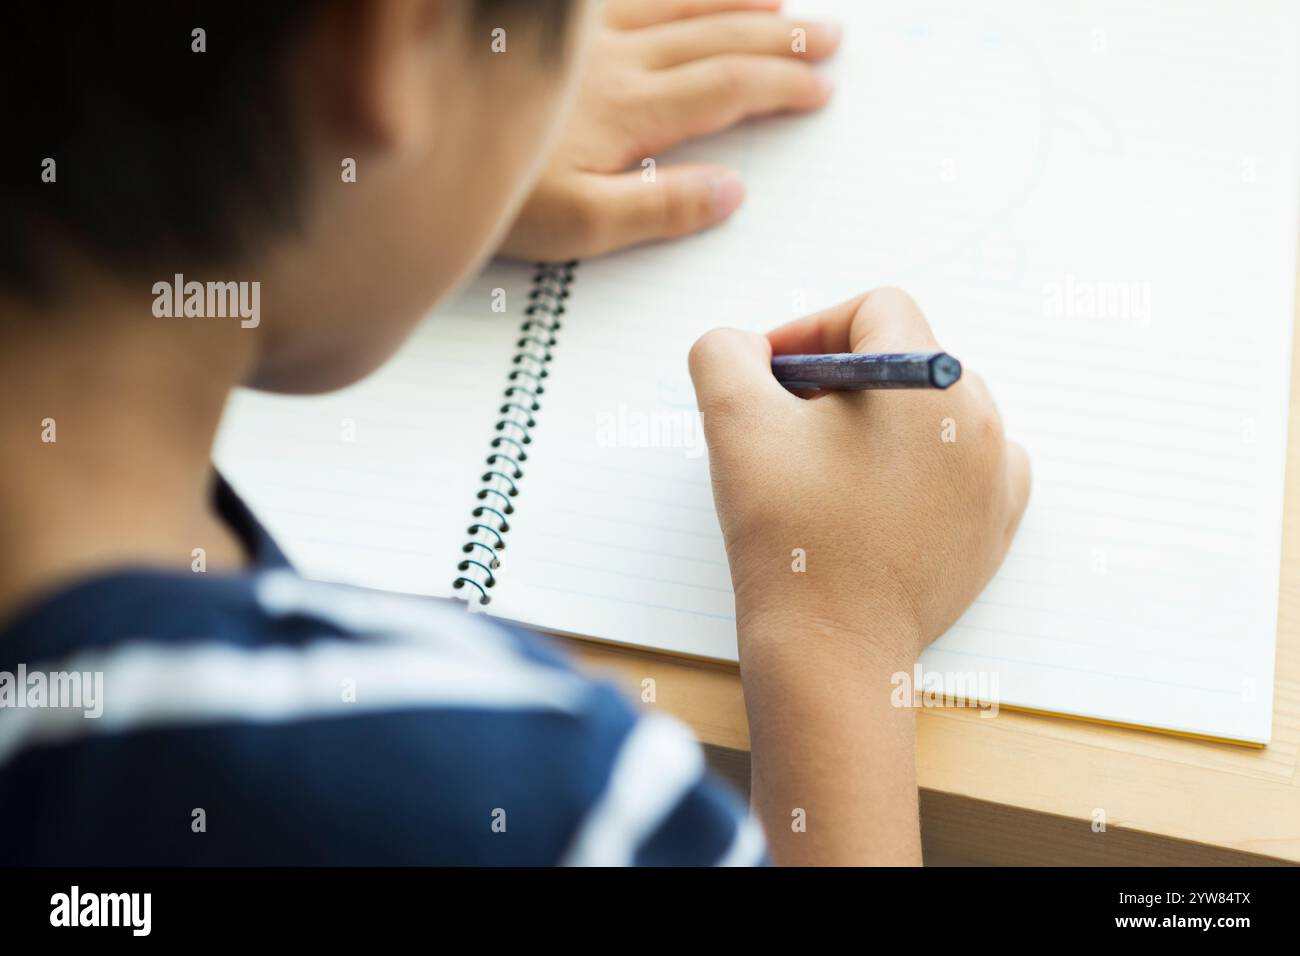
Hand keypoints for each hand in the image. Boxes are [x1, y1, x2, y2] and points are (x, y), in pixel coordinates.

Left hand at [498, 0, 840, 259]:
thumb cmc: (486, 195)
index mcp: (627, 113)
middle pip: (715, 38)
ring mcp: (581, 32)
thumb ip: (658, 210)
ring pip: (676, 1)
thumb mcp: (576, 228)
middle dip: (777, 36)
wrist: (403, 139)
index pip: (726, 91)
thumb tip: (730, 192)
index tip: (819, 87)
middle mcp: (613, 60)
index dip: (779, 84)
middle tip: (826, 36)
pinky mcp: (552, 23)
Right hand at [688, 288, 1030, 665]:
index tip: (771, 377)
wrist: (830, 648)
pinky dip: (919, 467)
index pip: (874, 311)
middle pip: (904, 360)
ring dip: (879, 423)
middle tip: (788, 427)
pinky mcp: (995, 527)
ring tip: (828, 469)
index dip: (811, 330)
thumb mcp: (733, 420)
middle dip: (842, 381)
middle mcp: (981, 420)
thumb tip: (746, 346)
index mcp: (929, 380)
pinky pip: (962, 465)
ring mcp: (997, 477)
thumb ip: (726, 353)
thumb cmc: (785, 534)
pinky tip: (874, 499)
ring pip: (932, 412)